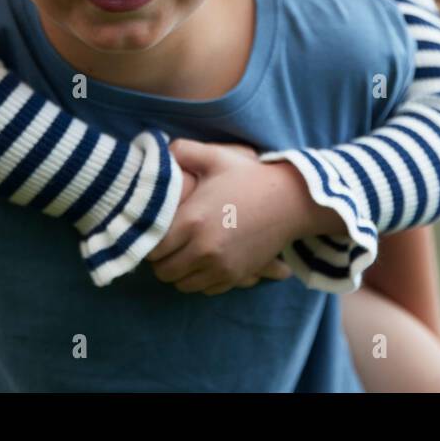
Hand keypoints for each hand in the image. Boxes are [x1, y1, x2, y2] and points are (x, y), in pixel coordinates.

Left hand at [147, 139, 303, 295]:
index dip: (149, 240)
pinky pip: (205, 289)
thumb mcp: (216, 157)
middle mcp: (203, 249)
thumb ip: (182, 151)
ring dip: (179, 272)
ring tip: (184, 253)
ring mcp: (221, 267)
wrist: (290, 200)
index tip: (155, 231)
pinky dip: (200, 279)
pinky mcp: (236, 277)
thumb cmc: (249, 177)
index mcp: (192, 221)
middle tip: (167, 245)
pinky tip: (203, 261)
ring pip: (182, 285)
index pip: (152, 248)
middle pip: (163, 271)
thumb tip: (161, 152)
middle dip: (161, 260)